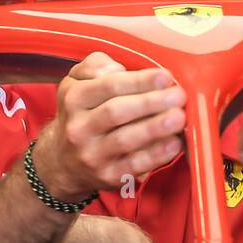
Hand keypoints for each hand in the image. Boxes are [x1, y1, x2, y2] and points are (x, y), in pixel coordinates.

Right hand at [30, 52, 186, 201]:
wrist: (63, 161)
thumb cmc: (81, 113)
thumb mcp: (76, 82)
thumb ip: (94, 65)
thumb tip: (118, 68)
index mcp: (74, 98)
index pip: (108, 86)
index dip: (139, 81)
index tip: (165, 76)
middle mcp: (79, 128)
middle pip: (116, 112)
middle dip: (150, 103)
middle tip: (178, 96)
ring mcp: (92, 155)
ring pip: (125, 140)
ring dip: (155, 128)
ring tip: (179, 117)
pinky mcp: (107, 176)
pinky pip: (133, 166)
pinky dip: (156, 155)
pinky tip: (174, 143)